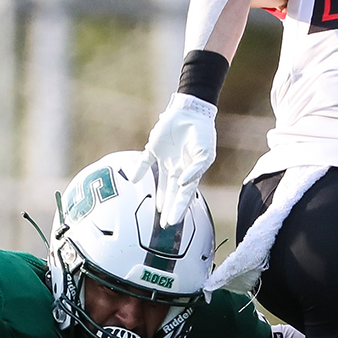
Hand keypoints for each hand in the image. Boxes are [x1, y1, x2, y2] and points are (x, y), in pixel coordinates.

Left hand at [128, 93, 217, 225]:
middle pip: (174, 193)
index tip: (172, 222)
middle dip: (171, 208)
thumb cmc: (202, 132)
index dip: (179, 208)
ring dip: (160, 197)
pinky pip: (146, 161)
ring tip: (158, 212)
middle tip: (166, 225)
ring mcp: (166, 159)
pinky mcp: (155, 148)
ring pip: (161, 183)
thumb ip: (195, 169)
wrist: (192, 112)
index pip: (184, 194)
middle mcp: (178, 168)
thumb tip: (182, 183)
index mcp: (190, 171)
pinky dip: (139, 169)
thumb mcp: (204, 152)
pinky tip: (133, 179)